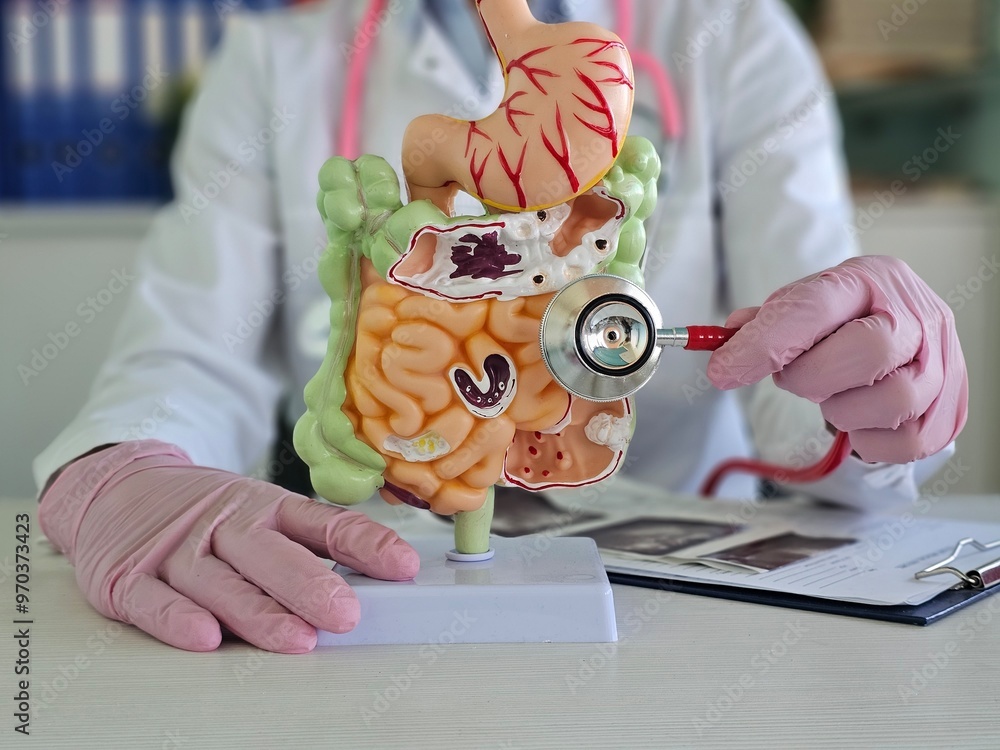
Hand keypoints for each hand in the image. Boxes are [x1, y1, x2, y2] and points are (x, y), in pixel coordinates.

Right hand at [38, 441, 418, 652]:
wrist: (117, 485)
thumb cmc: (204, 509)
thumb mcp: (262, 509)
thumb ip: (315, 540)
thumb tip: (386, 568)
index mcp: (263, 505)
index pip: (322, 523)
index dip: (364, 544)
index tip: (403, 566)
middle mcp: (222, 523)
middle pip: (269, 553)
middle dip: (310, 585)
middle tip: (346, 613)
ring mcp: (176, 550)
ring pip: (218, 583)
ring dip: (258, 612)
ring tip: (296, 638)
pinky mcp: (128, 576)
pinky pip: (154, 599)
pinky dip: (178, 619)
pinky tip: (205, 636)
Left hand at [707, 256, 967, 462]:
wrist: (909, 328)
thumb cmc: (851, 316)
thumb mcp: (810, 301)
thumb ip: (770, 320)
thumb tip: (730, 337)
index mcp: (872, 279)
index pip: (816, 306)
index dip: (765, 342)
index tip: (722, 369)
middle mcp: (919, 317)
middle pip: (870, 352)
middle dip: (813, 376)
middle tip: (793, 377)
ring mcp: (943, 365)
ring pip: (892, 401)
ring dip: (842, 410)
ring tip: (833, 395)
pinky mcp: (949, 412)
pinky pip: (904, 443)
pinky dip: (868, 439)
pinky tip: (858, 418)